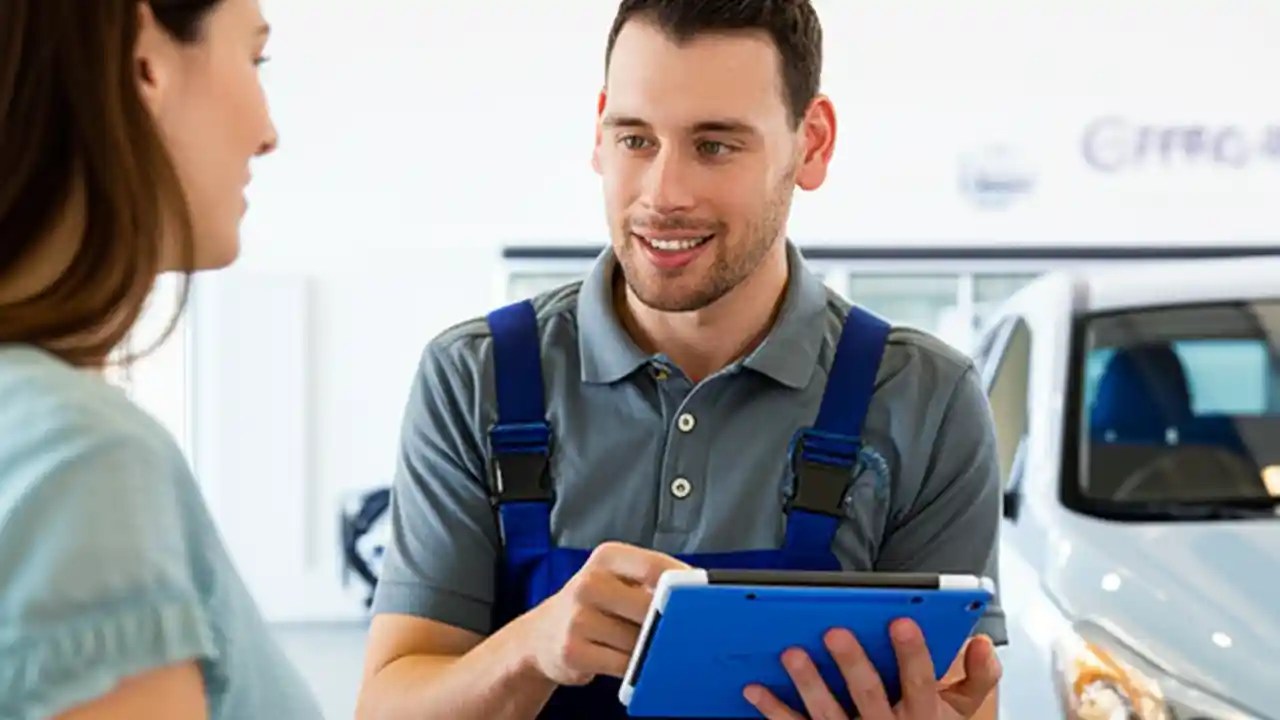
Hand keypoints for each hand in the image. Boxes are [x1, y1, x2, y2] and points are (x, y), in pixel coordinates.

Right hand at [521, 541, 689, 686]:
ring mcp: (578, 618)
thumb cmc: (592, 605)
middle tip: (676, 628)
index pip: (655, 567)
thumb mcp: (616, 579)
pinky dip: (635, 667)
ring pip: (639, 640)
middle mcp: (589, 583)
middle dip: (666, 622)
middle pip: (650, 606)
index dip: (683, 585)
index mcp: (606, 557)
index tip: (701, 599)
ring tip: (640, 643)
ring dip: (649, 648)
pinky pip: (624, 665)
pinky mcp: (573, 651)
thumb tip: (697, 595)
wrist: (542, 635)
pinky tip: (628, 660)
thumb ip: (652, 581)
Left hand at [744, 619, 1000, 719]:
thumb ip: (977, 678)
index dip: (911, 652)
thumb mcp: (962, 713)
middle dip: (852, 664)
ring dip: (808, 684)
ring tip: (790, 654)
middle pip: (869, 695)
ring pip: (828, 715)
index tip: (900, 620)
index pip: (920, 681)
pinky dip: (773, 710)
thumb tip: (981, 642)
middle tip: (834, 631)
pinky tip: (754, 689)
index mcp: (923, 715)